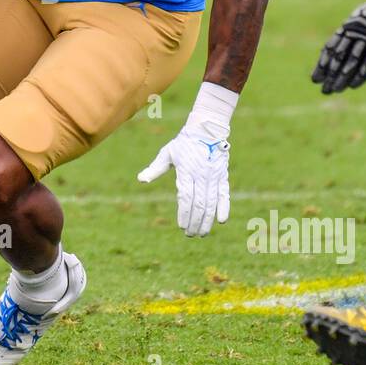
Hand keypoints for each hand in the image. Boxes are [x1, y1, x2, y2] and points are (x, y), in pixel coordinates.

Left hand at [137, 83, 235, 237]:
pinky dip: (224, 208)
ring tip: (202, 233)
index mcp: (186, 171)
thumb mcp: (167, 154)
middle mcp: (201, 175)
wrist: (207, 130)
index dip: (184, 213)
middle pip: (199, 204)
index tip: (182, 226)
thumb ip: (155, 168)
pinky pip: (225, 194)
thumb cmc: (183, 144)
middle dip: (195, 222)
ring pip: (211, 202)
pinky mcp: (223, 176)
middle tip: (190, 234)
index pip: (186, 197)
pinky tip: (221, 221)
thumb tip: (141, 180)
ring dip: (207, 220)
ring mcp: (213, 176)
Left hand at [312, 0, 365, 93]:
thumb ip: (348, 33)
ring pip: (352, 60)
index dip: (322, 64)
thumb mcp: (357, 19)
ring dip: (343, 76)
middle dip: (330, 74)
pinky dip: (362, 74)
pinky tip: (354, 85)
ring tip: (336, 89)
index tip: (315, 78)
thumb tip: (335, 49)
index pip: (330, 48)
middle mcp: (354, 32)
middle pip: (339, 56)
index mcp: (346, 27)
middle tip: (324, 89)